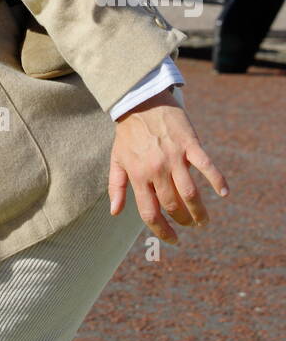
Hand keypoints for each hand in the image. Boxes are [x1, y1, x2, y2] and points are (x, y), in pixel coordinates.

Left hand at [108, 89, 228, 243]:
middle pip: (173, 206)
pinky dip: (217, 180)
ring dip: (199, 211)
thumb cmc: (128, 133)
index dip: (162, 231)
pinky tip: (224, 193)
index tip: (173, 239)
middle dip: (183, 221)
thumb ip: (116, 187)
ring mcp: (174, 157)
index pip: (150, 212)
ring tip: (204, 221)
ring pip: (190, 193)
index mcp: (138, 175)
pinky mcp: (189, 144)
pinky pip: (206, 166)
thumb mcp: (117, 159)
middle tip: (190, 225)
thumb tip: (115, 212)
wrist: (140, 100)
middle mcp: (156, 169)